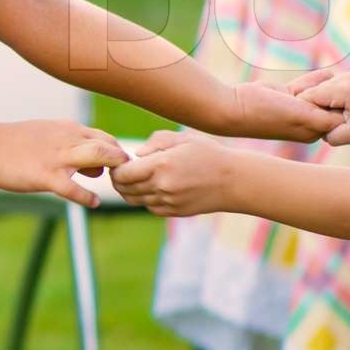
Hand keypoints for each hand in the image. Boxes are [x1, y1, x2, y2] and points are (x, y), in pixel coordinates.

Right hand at [0, 122, 128, 207]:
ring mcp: (58, 157)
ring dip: (112, 171)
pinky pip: (74, 188)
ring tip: (115, 187)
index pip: (105, 138)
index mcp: (69, 129)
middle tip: (124, 181)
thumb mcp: (48, 135)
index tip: (117, 172)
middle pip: (109, 144)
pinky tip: (93, 202)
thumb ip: (72, 147)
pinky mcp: (46, 175)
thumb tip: (94, 166)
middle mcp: (68, 139)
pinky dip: (88, 197)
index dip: (116, 154)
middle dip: (121, 162)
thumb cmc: (15, 144)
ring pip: (98, 156)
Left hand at [109, 131, 229, 215]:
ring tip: (133, 178)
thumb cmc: (208, 153)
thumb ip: (154, 142)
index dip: (116, 168)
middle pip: (125, 189)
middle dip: (118, 180)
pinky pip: (149, 207)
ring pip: (135, 200)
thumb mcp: (182, 138)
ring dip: (129, 190)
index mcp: (161, 165)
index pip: (122, 174)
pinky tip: (150, 187)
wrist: (234, 181)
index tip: (119, 161)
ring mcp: (168, 202)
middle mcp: (162, 186)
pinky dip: (144, 199)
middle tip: (120, 171)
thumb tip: (135, 155)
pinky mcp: (174, 212)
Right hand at [230, 80, 342, 142]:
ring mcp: (295, 108)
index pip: (337, 116)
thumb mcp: (301, 117)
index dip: (344, 104)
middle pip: (329, 103)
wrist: (236, 107)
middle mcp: (306, 121)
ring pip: (318, 92)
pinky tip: (326, 73)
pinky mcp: (286, 96)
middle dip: (337, 92)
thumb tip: (347, 120)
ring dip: (326, 84)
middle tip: (349, 80)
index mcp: (313, 131)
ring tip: (341, 75)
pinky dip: (314, 80)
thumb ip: (325, 119)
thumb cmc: (268, 114)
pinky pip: (305, 86)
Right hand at [287, 70, 349, 145]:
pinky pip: (340, 85)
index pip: (309, 97)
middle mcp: (346, 76)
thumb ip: (331, 135)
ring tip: (334, 119)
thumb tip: (318, 133)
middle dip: (314, 107)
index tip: (303, 124)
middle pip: (317, 90)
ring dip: (326, 102)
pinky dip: (337, 96)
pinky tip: (345, 111)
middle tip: (317, 124)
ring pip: (328, 87)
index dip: (304, 111)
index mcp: (343, 89)